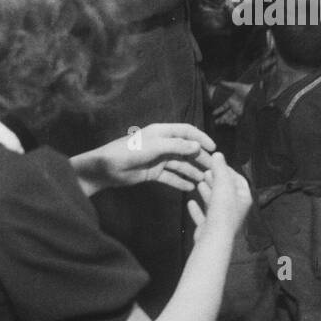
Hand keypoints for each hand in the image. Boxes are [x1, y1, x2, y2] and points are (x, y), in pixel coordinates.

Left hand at [75, 123, 213, 195]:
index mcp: (162, 132)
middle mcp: (162, 144)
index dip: (201, 138)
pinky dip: (180, 182)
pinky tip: (190, 188)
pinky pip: (170, 177)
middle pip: (186, 149)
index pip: (187, 132)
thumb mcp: (155, 146)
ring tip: (205, 180)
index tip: (214, 149)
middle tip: (214, 169)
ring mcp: (158, 159)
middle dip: (200, 158)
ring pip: (180, 164)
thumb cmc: (129, 151)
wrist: (106, 168)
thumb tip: (198, 145)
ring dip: (192, 171)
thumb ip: (177, 146)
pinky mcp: (153, 173)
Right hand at [187, 152, 251, 240]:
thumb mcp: (223, 183)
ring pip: (215, 203)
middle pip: (226, 191)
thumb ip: (220, 168)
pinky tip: (190, 203)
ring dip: (207, 193)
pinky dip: (198, 210)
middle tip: (206, 172)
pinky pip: (204, 217)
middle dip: (216, 181)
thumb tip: (218, 154)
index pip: (238, 180)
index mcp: (243, 199)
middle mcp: (236, 210)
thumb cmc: (222, 208)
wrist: (214, 237)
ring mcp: (223, 220)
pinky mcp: (210, 229)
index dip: (228, 170)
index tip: (216, 163)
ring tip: (199, 183)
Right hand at [212, 82, 249, 125]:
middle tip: (216, 122)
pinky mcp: (244, 113)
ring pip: (231, 117)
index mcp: (231, 101)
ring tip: (223, 122)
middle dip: (221, 118)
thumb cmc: (246, 88)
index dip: (218, 111)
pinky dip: (235, 122)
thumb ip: (228, 84)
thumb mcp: (236, 86)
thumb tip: (221, 81)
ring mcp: (239, 110)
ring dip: (227, 120)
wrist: (255, 92)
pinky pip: (238, 119)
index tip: (213, 113)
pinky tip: (231, 123)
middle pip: (226, 114)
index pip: (223, 107)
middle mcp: (234, 107)